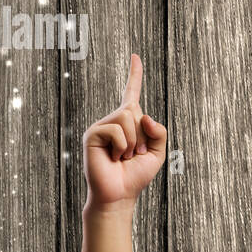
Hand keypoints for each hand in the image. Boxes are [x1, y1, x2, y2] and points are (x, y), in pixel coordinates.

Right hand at [82, 53, 167, 211]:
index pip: (131, 93)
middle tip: (136, 154)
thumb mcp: (157, 153)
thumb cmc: (135, 176)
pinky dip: (123, 146)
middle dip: (143, 135)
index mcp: (129, 123)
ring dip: (134, 142)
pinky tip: (114, 158)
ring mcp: (101, 126)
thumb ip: (159, 132)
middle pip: (135, 109)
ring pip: (127, 117)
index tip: (135, 56)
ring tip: (124, 157)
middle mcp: (113, 121)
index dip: (134, 75)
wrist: (119, 195)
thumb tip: (144, 114)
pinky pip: (117, 130)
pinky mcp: (92, 134)